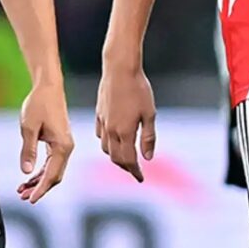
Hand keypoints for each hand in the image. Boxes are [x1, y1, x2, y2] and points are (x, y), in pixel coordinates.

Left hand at [18, 79, 74, 200]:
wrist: (49, 88)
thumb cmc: (40, 104)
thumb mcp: (29, 128)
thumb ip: (28, 151)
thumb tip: (26, 171)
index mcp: (62, 146)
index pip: (52, 175)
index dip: (40, 190)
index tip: (30, 200)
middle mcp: (66, 148)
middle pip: (55, 176)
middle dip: (40, 188)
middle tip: (23, 197)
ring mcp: (64, 146)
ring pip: (53, 171)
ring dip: (39, 181)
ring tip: (23, 190)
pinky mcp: (59, 142)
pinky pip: (52, 163)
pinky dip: (41, 172)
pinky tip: (30, 177)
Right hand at [92, 65, 157, 183]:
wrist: (119, 69)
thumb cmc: (139, 89)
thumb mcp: (149, 113)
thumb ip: (148, 137)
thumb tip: (148, 158)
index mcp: (124, 132)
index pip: (129, 160)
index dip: (135, 171)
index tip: (141, 178)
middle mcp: (111, 130)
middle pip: (116, 157)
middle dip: (126, 167)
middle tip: (135, 170)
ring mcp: (103, 122)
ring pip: (106, 148)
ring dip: (116, 156)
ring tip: (126, 157)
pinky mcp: (99, 113)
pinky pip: (101, 135)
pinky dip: (108, 142)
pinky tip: (114, 140)